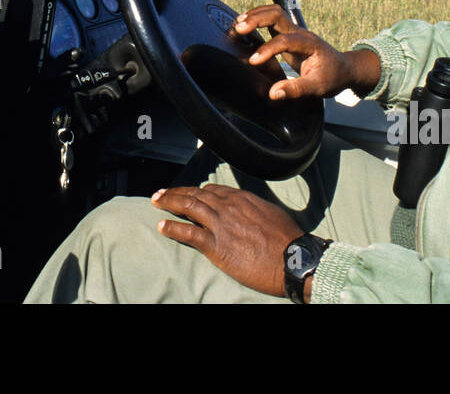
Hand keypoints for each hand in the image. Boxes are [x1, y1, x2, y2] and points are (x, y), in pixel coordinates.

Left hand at [152, 184, 304, 297]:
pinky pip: (189, 232)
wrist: (292, 259)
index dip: (197, 190)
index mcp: (242, 199)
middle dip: (177, 192)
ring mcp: (221, 225)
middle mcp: (228, 207)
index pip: (213, 190)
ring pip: (188, 207)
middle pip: (196, 194)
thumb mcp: (271, 213)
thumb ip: (254, 209)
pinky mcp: (217, 245)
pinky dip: (173, 228)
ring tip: (157, 202)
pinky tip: (162, 226)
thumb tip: (249, 211)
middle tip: (162, 193)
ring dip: (169, 202)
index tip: (188, 192)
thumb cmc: (288, 240)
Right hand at [234, 4, 380, 101]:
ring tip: (238, 24)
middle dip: (257, 19)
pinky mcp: (289, 35)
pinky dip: (257, 19)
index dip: (267, 49)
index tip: (253, 61)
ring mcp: (294, 31)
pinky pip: (271, 20)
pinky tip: (245, 26)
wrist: (344, 69)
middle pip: (277, 14)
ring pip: (273, 12)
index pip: (284, 40)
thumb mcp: (318, 88)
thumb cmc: (332, 78)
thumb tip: (273, 93)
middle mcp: (300, 33)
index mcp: (309, 44)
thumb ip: (296, 90)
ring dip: (255, 15)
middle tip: (239, 28)